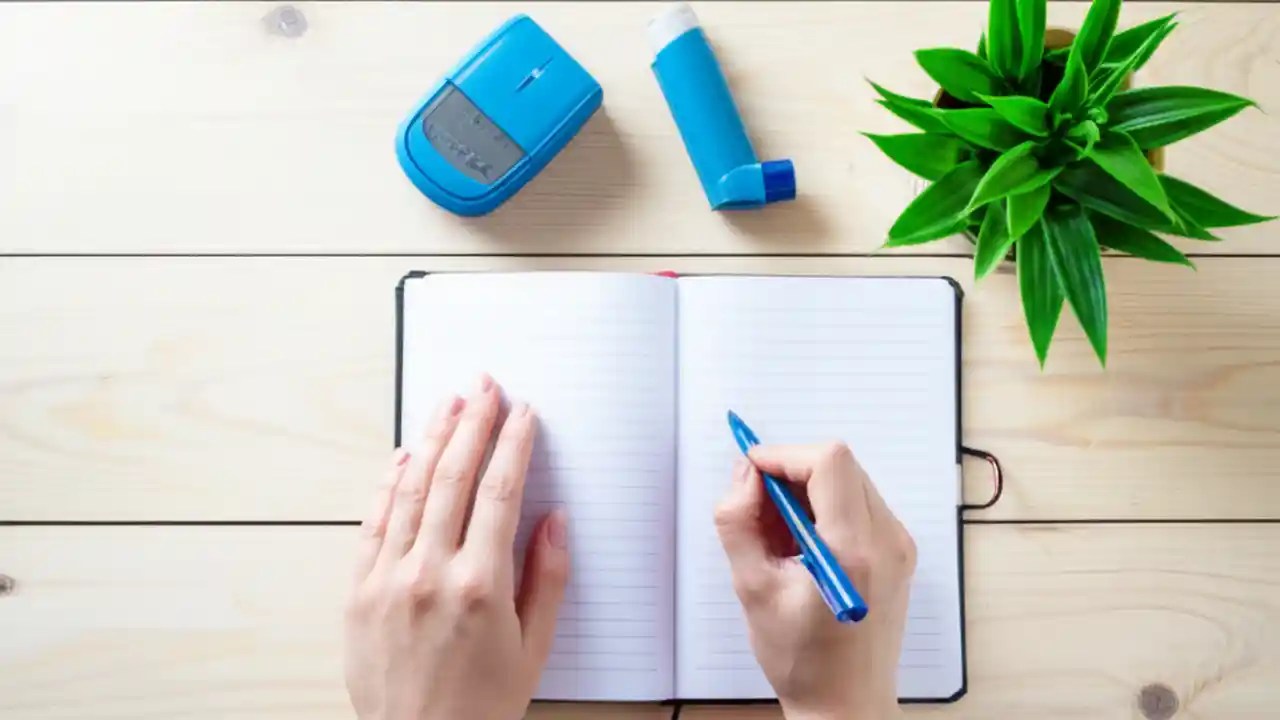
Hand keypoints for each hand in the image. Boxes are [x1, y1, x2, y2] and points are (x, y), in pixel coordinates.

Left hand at [344, 376, 569, 719]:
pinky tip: (404, 454)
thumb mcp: (533, 650)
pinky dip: (389, 482)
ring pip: (410, 489)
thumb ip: (547, 580)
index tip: (524, 414)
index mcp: (480, 586)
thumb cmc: (480, 707)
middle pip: (453, 477)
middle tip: (485, 386)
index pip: (500, 492)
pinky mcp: (358, 591)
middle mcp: (429, 574)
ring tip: (450, 403)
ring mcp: (387, 579)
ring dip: (432, 438)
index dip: (514, 445)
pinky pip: (373, 522)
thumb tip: (552, 520)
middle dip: (474, 423)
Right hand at [715, 443, 915, 719]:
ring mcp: (898, 545)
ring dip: (806, 490)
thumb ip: (738, 522)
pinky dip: (824, 507)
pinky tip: (800, 545)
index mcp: (854, 552)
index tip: (750, 470)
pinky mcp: (897, 551)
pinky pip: (858, 502)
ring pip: (848, 479)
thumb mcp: (752, 589)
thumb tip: (744, 476)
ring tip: (777, 535)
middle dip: (791, 472)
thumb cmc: (802, 660)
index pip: (828, 463)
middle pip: (839, 465)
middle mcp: (887, 541)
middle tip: (757, 505)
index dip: (782, 456)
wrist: (847, 704)